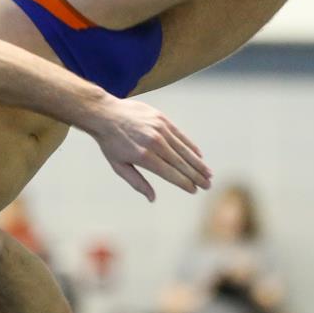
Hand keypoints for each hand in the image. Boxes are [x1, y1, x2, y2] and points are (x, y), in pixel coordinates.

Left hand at [88, 96, 210, 200]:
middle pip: (181, 163)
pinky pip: (180, 135)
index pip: (170, 173)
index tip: (194, 190)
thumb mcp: (119, 166)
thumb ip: (137, 182)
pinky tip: (199, 156)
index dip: (184, 183)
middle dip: (196, 176)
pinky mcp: (162, 119)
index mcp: (144, 156)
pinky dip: (191, 146)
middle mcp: (154, 142)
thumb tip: (152, 198)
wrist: (105, 114)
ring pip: (184, 150)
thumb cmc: (110, 143)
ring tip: (208, 174)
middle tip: (208, 185)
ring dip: (198, 163)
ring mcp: (159, 129)